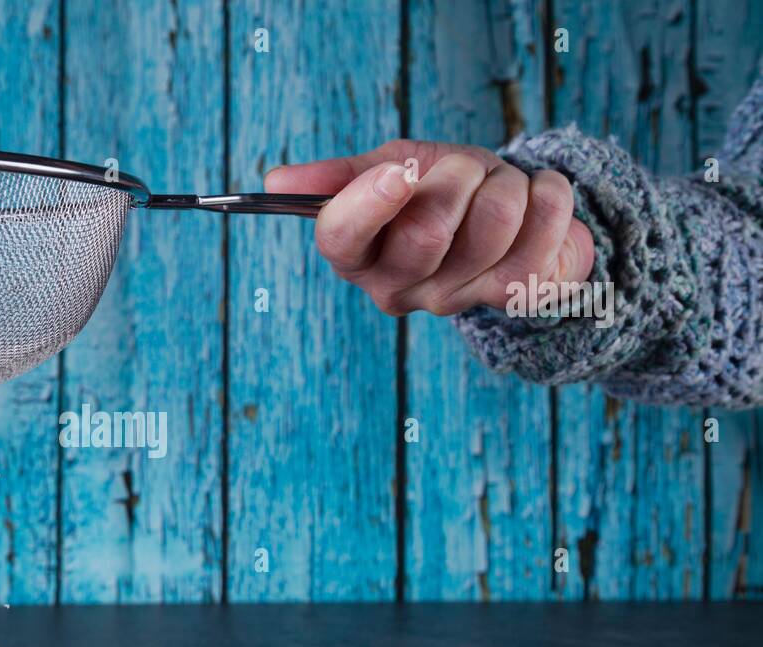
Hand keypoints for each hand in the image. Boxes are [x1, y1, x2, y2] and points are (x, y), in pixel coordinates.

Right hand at [265, 139, 594, 316]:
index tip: (397, 172)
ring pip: (492, 223)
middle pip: (425, 232)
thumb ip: (338, 177)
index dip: (367, 203)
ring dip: (505, 181)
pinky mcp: (515, 295)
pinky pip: (543, 228)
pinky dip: (548, 193)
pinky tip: (535, 198)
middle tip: (463, 170)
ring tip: (498, 187)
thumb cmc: (440, 192)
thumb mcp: (388, 171)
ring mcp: (458, 298)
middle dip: (455, 177)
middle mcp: (400, 288)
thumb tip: (276, 182)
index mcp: (359, 256)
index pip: (340, 240)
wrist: (511, 216)